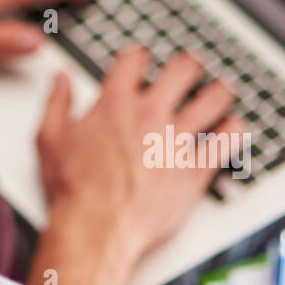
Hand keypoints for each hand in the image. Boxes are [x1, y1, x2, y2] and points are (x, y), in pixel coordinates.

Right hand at [27, 48, 245, 284]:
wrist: (95, 228)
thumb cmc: (73, 189)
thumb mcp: (50, 138)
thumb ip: (57, 102)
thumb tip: (61, 80)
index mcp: (115, 103)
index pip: (135, 59)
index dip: (140, 56)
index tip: (142, 60)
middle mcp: (150, 115)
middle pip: (183, 70)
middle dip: (189, 65)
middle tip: (192, 67)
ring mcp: (176, 141)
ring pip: (213, 100)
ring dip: (220, 91)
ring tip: (221, 90)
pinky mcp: (195, 170)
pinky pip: (227, 142)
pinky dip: (234, 131)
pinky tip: (233, 129)